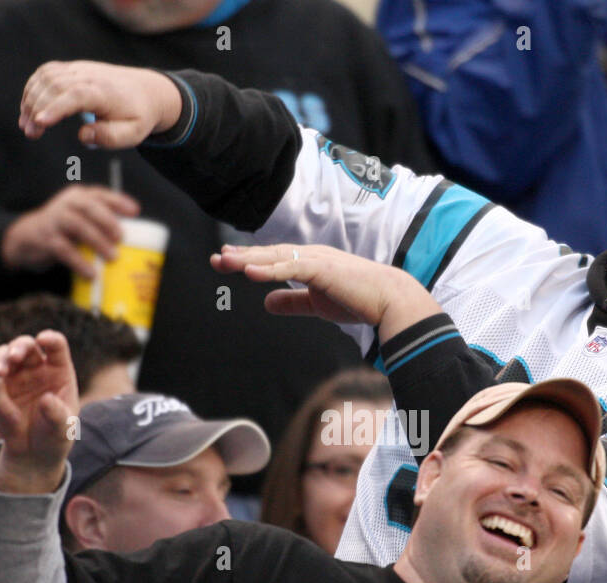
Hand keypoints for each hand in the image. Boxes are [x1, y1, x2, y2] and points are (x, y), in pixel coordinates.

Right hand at [0, 185, 140, 277]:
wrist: (27, 238)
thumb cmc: (63, 230)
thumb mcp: (80, 221)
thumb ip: (98, 224)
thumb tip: (130, 242)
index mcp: (78, 197)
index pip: (100, 194)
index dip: (118, 201)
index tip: (135, 211)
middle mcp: (66, 204)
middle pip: (88, 207)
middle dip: (107, 221)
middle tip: (121, 238)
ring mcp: (54, 220)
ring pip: (78, 226)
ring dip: (97, 241)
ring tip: (112, 257)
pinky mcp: (46, 239)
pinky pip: (64, 250)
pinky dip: (80, 262)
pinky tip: (91, 273)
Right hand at [0, 331, 79, 493]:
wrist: (34, 453)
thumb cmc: (55, 435)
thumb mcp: (63, 428)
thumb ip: (57, 413)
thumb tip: (46, 400)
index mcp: (59, 370)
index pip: (56, 346)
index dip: (50, 339)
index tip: (44, 340)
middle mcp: (36, 368)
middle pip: (26, 345)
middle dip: (18, 347)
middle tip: (14, 358)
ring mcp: (15, 377)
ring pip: (3, 355)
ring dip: (0, 359)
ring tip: (0, 372)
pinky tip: (8, 412)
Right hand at [18, 60, 181, 147]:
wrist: (146, 91)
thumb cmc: (138, 116)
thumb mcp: (133, 134)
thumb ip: (110, 137)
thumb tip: (83, 135)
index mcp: (104, 92)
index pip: (76, 95)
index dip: (55, 107)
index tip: (40, 122)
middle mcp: (89, 76)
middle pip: (55, 85)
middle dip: (37, 108)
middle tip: (30, 134)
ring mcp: (79, 69)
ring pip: (46, 77)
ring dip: (31, 99)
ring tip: (26, 125)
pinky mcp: (72, 68)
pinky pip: (46, 72)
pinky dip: (33, 88)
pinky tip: (28, 108)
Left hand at [211, 244, 443, 341]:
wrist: (389, 300)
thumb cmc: (358, 300)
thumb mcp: (316, 304)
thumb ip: (292, 302)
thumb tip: (266, 303)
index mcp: (309, 262)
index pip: (273, 259)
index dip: (249, 259)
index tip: (225, 262)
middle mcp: (310, 256)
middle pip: (269, 254)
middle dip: (242, 256)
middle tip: (217, 259)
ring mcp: (317, 260)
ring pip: (276, 257)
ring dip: (250, 259)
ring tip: (226, 261)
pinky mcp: (323, 269)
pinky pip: (292, 268)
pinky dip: (270, 269)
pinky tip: (251, 271)